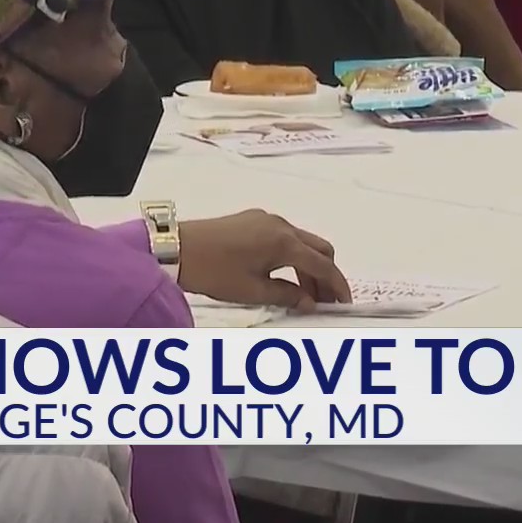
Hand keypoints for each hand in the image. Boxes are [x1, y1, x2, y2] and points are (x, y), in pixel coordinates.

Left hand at [175, 209, 350, 311]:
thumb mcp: (252, 290)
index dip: (337, 285)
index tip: (344, 303)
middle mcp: (281, 225)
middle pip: (319, 248)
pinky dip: (293, 256)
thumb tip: (310, 303)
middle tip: (325, 300)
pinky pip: (285, 236)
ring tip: (306, 294)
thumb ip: (287, 295)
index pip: (322, 265)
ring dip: (309, 266)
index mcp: (284, 242)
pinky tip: (284, 275)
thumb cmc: (215, 272)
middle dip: (327, 274)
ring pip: (302, 242)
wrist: (177, 249)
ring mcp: (267, 219)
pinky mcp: (254, 219)